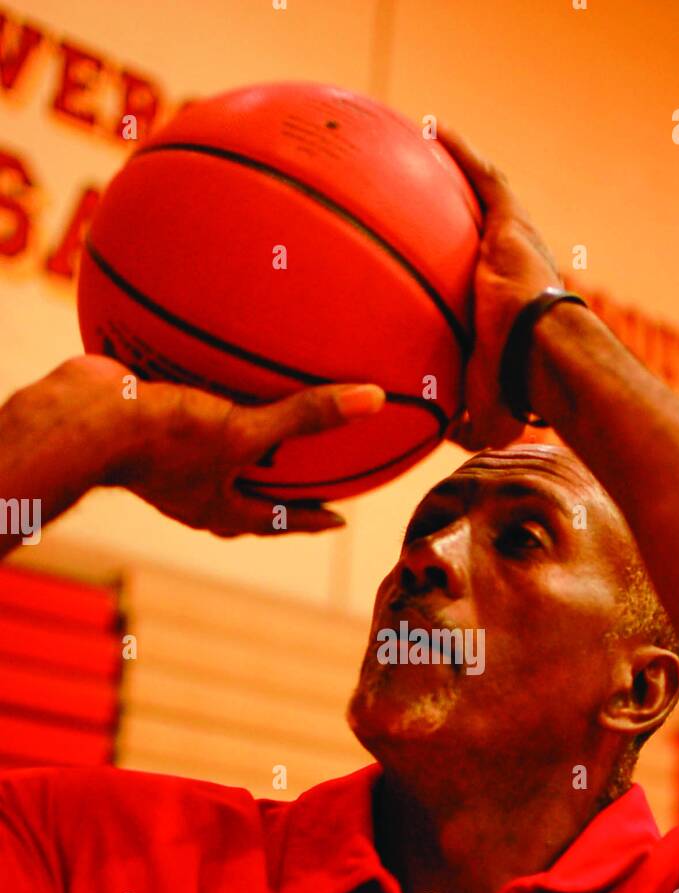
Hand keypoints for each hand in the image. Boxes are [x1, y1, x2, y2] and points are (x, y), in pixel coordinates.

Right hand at [26, 355, 385, 535]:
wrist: (81, 421)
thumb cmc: (163, 442)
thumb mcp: (245, 432)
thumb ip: (307, 417)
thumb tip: (373, 400)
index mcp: (218, 509)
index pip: (278, 521)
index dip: (310, 520)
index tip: (338, 519)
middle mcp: (193, 490)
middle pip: (247, 493)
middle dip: (278, 485)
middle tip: (311, 473)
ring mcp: (167, 458)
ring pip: (215, 450)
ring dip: (241, 436)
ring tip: (268, 414)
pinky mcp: (146, 422)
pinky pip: (186, 408)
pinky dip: (206, 392)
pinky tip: (216, 362)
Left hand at [437, 125, 563, 452]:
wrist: (540, 358)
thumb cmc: (520, 390)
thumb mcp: (488, 414)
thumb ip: (466, 421)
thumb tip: (445, 437)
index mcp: (508, 313)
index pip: (486, 291)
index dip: (470, 280)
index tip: (449, 277)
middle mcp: (517, 271)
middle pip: (486, 236)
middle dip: (469, 221)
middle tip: (436, 205)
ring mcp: (517, 245)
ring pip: (489, 201)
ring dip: (466, 175)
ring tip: (433, 148)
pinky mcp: (513, 226)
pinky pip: (484, 180)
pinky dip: (462, 155)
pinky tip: (434, 130)